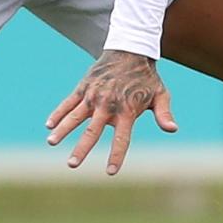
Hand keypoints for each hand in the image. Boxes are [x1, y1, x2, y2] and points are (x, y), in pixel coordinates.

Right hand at [46, 50, 175, 174]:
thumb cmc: (146, 78)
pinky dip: (58, 113)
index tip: (110, 172)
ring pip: (75, 116)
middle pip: (92, 132)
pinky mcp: (84, 87)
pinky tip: (49, 125)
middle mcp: (108, 105)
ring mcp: (93, 96)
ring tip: (51, 142)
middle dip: (81, 149)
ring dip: (62, 130)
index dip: (116, 156)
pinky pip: (68, 102)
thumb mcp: (160, 95)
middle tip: (71, 164)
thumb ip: (164, 114)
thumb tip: (173, 129)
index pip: (121, 139)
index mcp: (127, 111)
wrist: (130, 50)